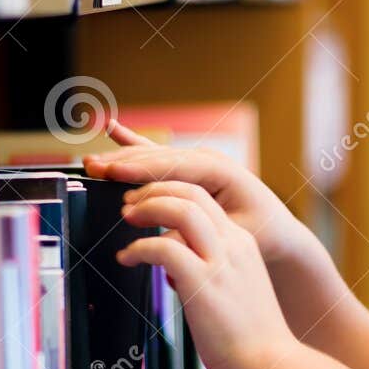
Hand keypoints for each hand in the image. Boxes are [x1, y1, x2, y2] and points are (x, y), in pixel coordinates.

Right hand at [86, 121, 308, 263]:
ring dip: (121, 158)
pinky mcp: (190, 169)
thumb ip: (199, 235)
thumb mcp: (234, 236)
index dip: (141, 170)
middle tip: (92, 168)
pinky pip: (157, 156)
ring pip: (153, 157)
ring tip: (91, 162)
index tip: (114, 174)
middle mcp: (209, 160)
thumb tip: (161, 240)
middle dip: (123, 162)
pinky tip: (112, 128)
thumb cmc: (261, 234)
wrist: (277, 232)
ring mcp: (198, 162)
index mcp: (223, 171)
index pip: (175, 167)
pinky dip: (134, 144)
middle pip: (158, 158)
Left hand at [117, 181, 294, 368]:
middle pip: (191, 192)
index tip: (147, 203)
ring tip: (127, 221)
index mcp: (242, 243)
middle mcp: (233, 244)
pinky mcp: (203, 282)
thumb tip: (175, 274)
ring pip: (180, 209)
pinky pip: (163, 247)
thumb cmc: (250, 337)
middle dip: (154, 191)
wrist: (269, 360)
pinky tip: (128, 259)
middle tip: (130, 204)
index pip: (204, 198)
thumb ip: (210, 272)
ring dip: (146, 208)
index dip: (170, 192)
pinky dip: (138, 248)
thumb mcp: (235, 289)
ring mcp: (220, 261)